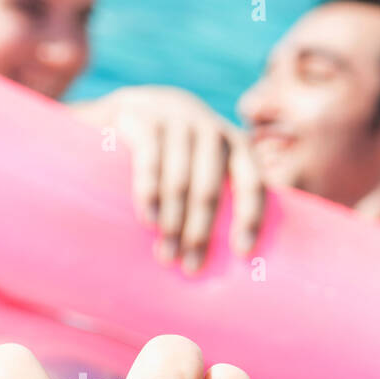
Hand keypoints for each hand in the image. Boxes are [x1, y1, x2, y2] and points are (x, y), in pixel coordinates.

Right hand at [77, 86, 262, 272]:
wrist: (127, 111)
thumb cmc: (169, 155)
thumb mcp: (200, 166)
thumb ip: (219, 196)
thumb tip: (238, 257)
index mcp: (233, 144)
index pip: (252, 181)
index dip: (250, 216)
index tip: (243, 252)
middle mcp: (209, 129)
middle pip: (209, 188)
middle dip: (201, 232)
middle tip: (191, 267)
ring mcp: (176, 119)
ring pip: (180, 179)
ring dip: (173, 221)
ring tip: (166, 255)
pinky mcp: (142, 117)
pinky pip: (150, 158)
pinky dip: (150, 191)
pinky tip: (148, 220)